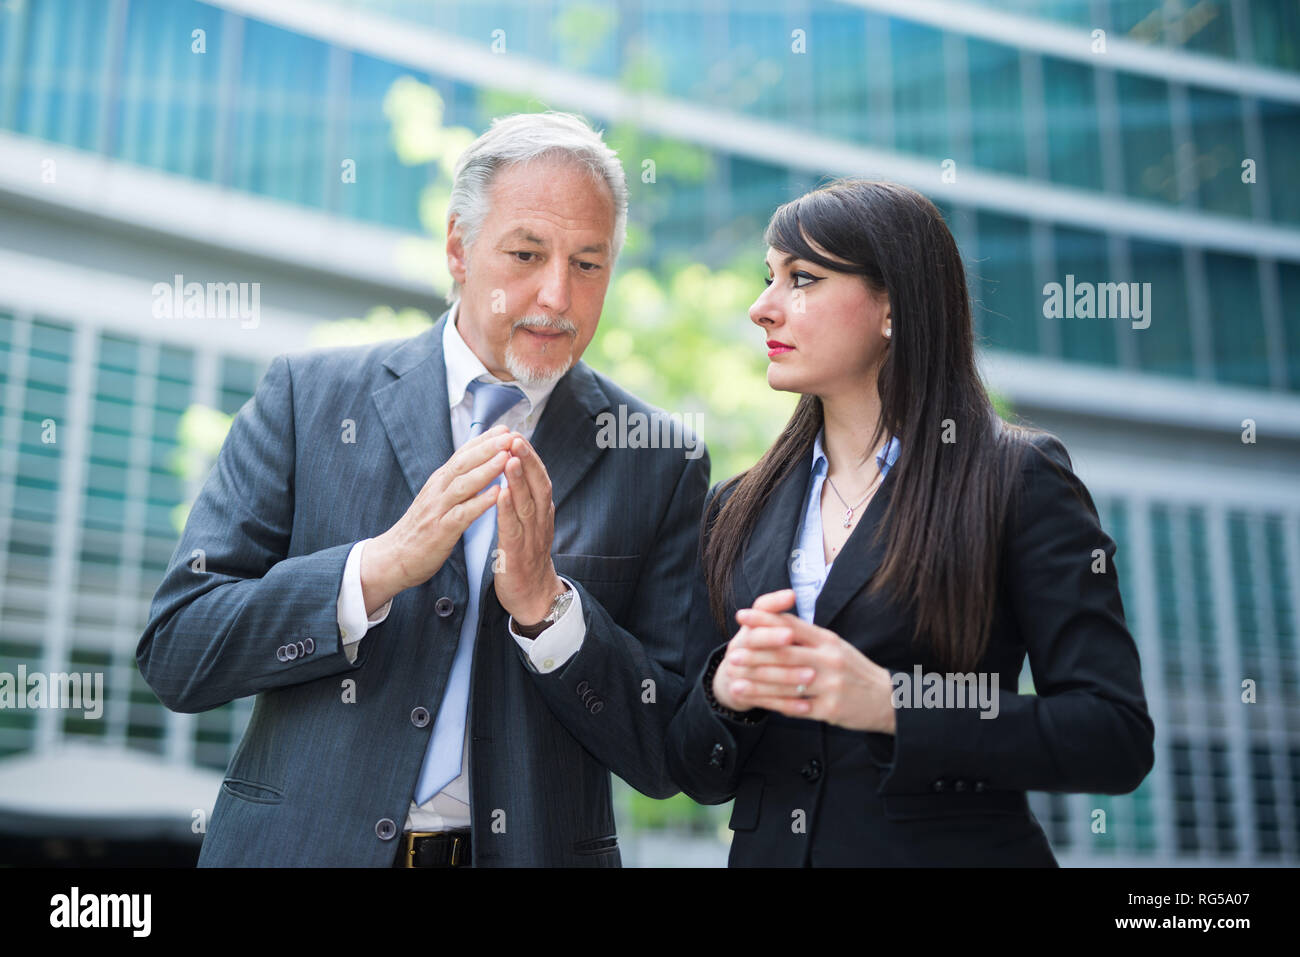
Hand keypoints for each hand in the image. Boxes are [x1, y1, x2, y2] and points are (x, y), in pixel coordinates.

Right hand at [362, 425, 512, 611]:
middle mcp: (437, 490)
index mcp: (439, 482)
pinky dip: (479, 502)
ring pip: (463, 484)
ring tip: (507, 457)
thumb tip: (476, 465)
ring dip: (486, 469)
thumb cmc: (421, 529)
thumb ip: (455, 483)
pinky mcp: (440, 530)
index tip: (505, 428)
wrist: (394, 557)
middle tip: (510, 435)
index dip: (484, 440)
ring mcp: (438, 509)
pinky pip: (462, 514)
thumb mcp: (437, 499)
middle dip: (488, 447)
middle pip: (463, 463)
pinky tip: (497, 494)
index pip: (462, 454)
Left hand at [493, 433, 563, 625]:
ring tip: (509, 457)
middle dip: (527, 460)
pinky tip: (501, 494)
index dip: (529, 457)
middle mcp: (541, 522)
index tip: (518, 435)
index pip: (538, 478)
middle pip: (537, 485)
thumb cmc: (527, 559)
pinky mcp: (518, 555)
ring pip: (528, 504)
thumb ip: (526, 502)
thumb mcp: (530, 526)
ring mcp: (532, 538)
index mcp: (542, 513)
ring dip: (518, 479)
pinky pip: (513, 529)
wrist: (534, 598)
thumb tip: (518, 475)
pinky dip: (508, 510)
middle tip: (516, 437)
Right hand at [711, 589, 806, 710]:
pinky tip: (805, 705)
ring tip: (810, 677)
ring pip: (763, 674)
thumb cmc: (759, 647)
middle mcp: (737, 648)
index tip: (790, 631)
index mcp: (746, 628)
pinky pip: (766, 700)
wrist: (732, 680)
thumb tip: (792, 593)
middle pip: (756, 646)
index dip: (772, 625)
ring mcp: (737, 672)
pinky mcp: (743, 694)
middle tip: (804, 655)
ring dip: (787, 677)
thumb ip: (776, 611)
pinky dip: (786, 703)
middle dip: (780, 650)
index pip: (756, 620)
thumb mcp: (764, 627)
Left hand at [717, 589, 896, 733]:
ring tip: (734, 680)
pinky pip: (794, 707)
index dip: (765, 620)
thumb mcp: (835, 646)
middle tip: (732, 654)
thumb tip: (775, 621)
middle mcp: (829, 660)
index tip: (742, 615)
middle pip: (786, 653)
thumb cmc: (854, 670)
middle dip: (755, 653)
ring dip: (757, 682)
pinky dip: (771, 703)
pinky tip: (755, 701)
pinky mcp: (828, 709)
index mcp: (828, 640)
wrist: (886, 699)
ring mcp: (829, 685)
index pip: (792, 626)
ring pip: (786, 682)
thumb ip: (807, 636)